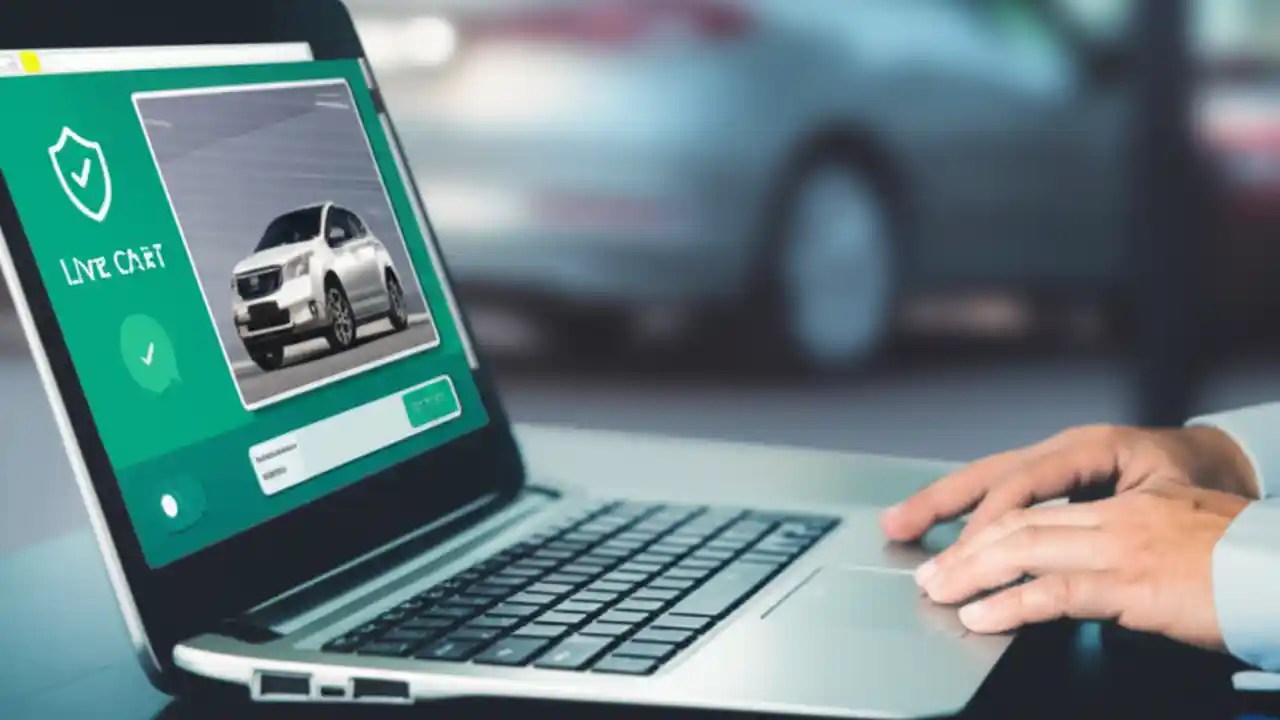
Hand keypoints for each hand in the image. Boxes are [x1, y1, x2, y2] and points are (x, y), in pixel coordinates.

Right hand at [880, 425, 1256, 543]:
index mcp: (1092, 446)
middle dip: (939, 502)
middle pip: (989, 473)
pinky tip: (937, 523)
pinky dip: (963, 506)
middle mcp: (1063, 449)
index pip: (1026, 481)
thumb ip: (1117, 526)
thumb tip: (1068, 556)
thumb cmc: (1202, 484)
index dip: (991, 517)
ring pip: (985, 478)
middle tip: (898, 528)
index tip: (967, 553)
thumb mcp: (1168, 501)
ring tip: (899, 523)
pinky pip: (999, 489)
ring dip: (940, 502)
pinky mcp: (1052, 478)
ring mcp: (1054, 461)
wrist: (1222, 463)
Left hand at [916, 483, 1249, 647]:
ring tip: (938, 591)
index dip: (986, 524)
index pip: (1036, 506)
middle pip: (1017, 522)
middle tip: (928, 571)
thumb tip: (1076, 572)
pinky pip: (1054, 591)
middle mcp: (1114, 516)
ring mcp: (1120, 547)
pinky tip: (981, 615)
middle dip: (963, 547)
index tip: (953, 543)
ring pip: (1024, 549)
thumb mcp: (1173, 541)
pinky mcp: (1131, 583)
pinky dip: (1009, 604)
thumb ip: (1122, 548)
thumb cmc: (1242, 567)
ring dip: (971, 572)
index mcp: (1123, 503)